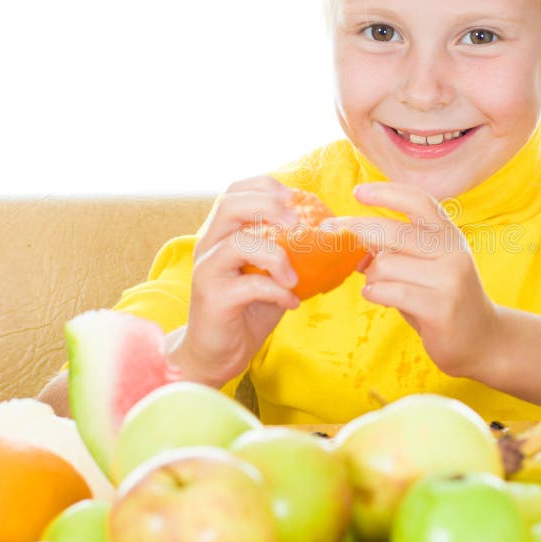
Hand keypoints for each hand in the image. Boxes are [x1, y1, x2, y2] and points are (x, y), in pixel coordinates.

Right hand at [170, 176, 301, 387]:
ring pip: (238, 243)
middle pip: (231, 204)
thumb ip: (290, 251)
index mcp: (222, 232)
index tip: (298, 201)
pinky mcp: (212, 298)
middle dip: (271, 206)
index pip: (236, 190)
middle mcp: (209, 244)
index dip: (268, 187)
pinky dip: (277, 291)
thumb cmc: (248, 309)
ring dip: (277, 255)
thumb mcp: (273, 273)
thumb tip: (332, 234)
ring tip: (295, 277)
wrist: (217, 354)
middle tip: (300, 225)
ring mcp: (207, 270)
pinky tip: (291, 303)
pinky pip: (248, 285)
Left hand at [323, 182, 498, 377]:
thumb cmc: (443, 298)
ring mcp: (449, 279)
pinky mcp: (440, 308)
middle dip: (356, 230)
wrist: (482, 339)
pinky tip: (378, 297)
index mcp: (449, 235)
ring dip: (371, 277)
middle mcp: (453, 252)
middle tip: (330, 231)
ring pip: (385, 266)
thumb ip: (397, 250)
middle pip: (392, 231)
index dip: (387, 193)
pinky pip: (389, 292)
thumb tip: (353, 239)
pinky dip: (375, 293)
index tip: (358, 192)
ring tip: (380, 287)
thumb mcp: (426, 266)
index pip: (419, 201)